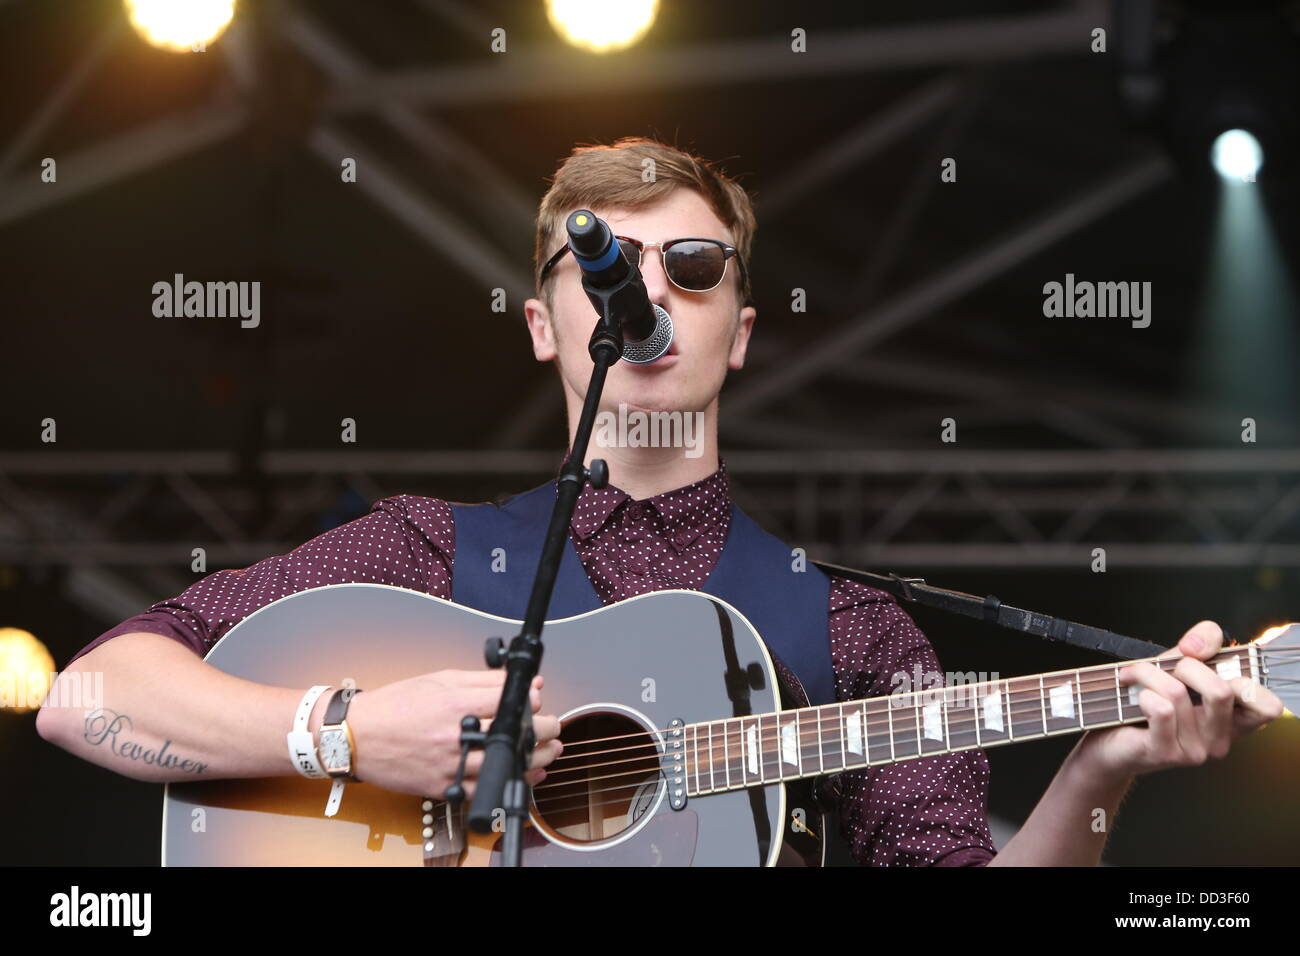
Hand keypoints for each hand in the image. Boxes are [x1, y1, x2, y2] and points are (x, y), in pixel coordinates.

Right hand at [338, 669, 562, 799]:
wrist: (357, 737)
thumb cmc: (395, 706)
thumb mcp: (439, 680)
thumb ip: (484, 680)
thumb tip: (522, 680)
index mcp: (453, 704)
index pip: (507, 700)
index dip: (529, 698)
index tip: (535, 698)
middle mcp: (453, 736)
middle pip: (512, 733)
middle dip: (542, 727)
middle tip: (551, 723)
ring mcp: (448, 764)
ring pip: (505, 764)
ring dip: (536, 756)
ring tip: (549, 748)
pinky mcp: (442, 787)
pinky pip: (485, 789)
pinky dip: (511, 781)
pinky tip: (526, 773)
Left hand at [1072, 620, 1283, 782]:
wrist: (1110, 743)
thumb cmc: (1147, 703)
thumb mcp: (1178, 667)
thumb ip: (1200, 646)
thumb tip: (1198, 644)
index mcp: (1234, 720)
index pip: (1269, 706)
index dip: (1246, 678)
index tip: (1213, 665)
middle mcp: (1221, 739)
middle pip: (1221, 690)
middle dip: (1187, 665)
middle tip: (1167, 667)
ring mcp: (1195, 750)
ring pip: (1178, 693)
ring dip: (1148, 673)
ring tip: (1134, 675)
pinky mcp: (1166, 753)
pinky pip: (1159, 709)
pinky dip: (1141, 690)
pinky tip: (1135, 695)